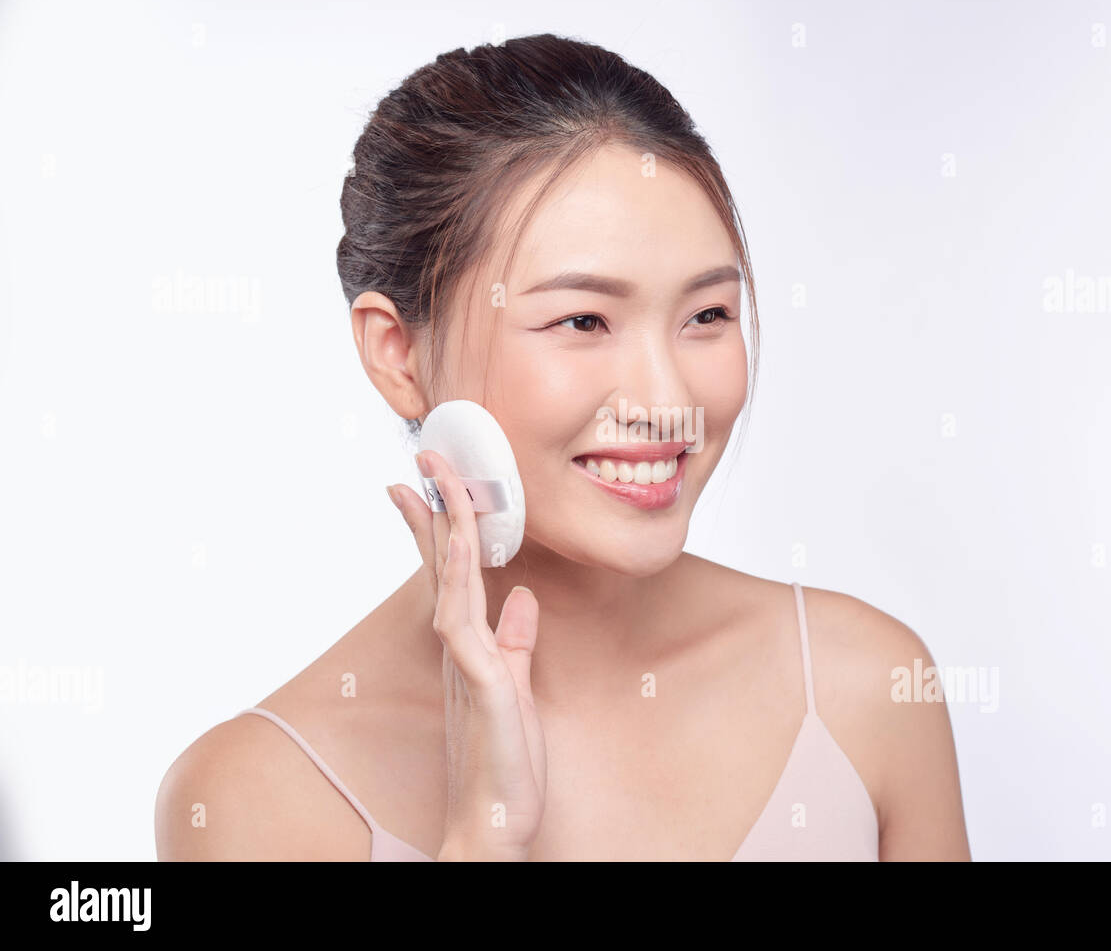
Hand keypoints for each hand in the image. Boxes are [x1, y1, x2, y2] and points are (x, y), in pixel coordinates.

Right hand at [387, 449, 545, 860]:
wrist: (494, 820)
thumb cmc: (503, 761)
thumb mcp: (517, 688)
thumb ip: (516, 642)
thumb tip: (522, 599)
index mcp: (469, 643)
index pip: (451, 572)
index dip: (440, 526)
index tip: (428, 485)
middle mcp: (459, 644)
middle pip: (441, 563)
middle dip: (433, 508)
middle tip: (419, 459)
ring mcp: (465, 660)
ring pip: (449, 579)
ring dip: (445, 526)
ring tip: (436, 480)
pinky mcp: (480, 680)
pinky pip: (466, 618)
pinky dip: (461, 577)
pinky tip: (461, 543)